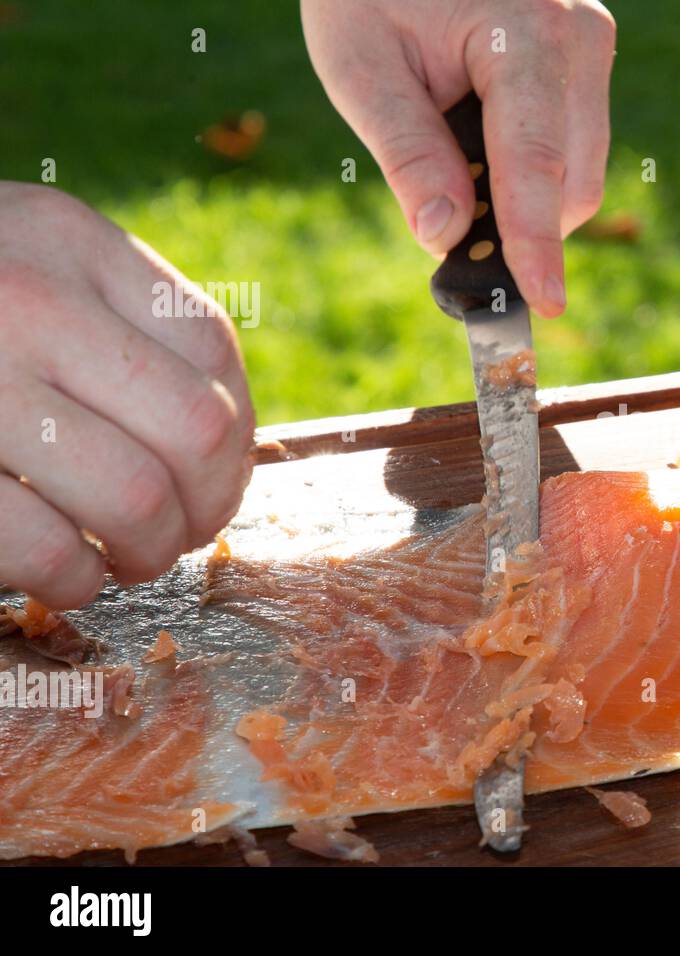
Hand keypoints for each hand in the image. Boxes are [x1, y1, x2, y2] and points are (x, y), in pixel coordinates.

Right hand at [0, 184, 254, 607]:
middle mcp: (24, 295)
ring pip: (133, 498)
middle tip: (177, 536)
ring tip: (121, 562)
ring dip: (145, 554)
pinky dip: (70, 581)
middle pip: (195, 432)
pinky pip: (41, 546)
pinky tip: (59, 576)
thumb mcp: (17, 262)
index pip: (210, 351)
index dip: (236, 437)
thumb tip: (226, 439)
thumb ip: (107, 318)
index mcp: (63, 237)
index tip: (213, 480)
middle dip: (208, 506)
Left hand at [301, 0, 615, 316]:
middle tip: (444, 232)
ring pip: (580, 171)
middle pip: (573, 182)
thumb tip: (445, 234)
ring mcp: (591, 45)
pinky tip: (477, 139)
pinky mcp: (587, 57)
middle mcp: (578, 37)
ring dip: (522, 198)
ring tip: (451, 160)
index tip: (542, 301)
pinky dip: (530, 170)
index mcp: (526, 33)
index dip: (535, 242)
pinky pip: (573, 143)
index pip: (536, 163)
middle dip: (521, 227)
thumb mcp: (360, 63)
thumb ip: (406, 151)